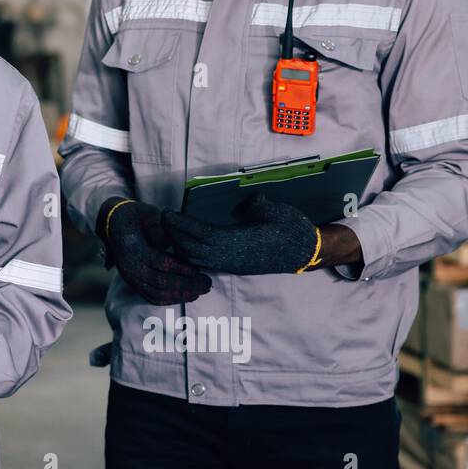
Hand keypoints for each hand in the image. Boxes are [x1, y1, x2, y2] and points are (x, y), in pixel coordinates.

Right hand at [98, 197, 211, 305]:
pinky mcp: (133, 282)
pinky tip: (184, 296)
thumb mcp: (146, 214)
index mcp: (134, 248)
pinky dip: (169, 300)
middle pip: (161, 282)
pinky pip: (151, 296)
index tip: (198, 270)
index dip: (181, 269)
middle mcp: (130, 267)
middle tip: (207, 284)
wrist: (111, 221)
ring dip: (180, 295)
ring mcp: (130, 276)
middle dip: (186, 285)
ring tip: (199, 292)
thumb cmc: (133, 215)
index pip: (161, 264)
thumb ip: (158, 229)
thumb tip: (169, 243)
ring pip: (156, 293)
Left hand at [163, 193, 318, 275]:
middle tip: (161, 219)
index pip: (201, 234)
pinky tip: (187, 245)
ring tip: (170, 230)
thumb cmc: (294, 230)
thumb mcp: (279, 212)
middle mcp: (232, 257)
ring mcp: (233, 264)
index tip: (166, 214)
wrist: (307, 253)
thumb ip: (260, 206)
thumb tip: (250, 200)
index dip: (182, 225)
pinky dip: (191, 255)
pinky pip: (206, 264)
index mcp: (238, 242)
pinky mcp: (236, 268)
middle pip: (192, 249)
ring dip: (181, 245)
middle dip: (174, 234)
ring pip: (197, 259)